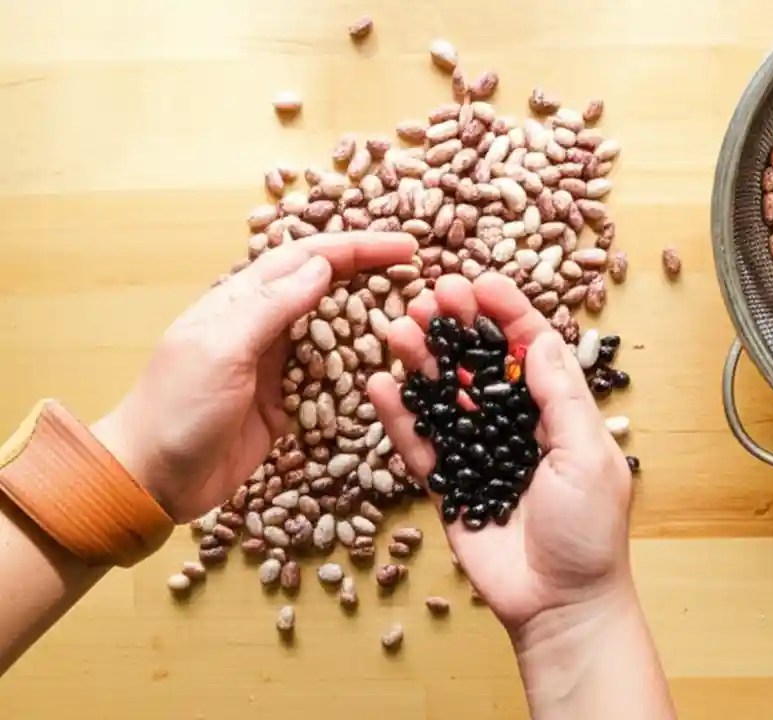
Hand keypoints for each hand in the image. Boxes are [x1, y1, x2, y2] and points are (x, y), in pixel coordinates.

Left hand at [92, 232, 415, 521]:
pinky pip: (334, 375)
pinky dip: (362, 367)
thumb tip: (323, 264)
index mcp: (242, 301)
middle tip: (426, 276)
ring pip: (336, 329)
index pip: (308, 258)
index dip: (359, 247)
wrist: (151, 479)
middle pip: (329, 286)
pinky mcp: (288, 400)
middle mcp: (264, 324)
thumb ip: (272, 306)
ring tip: (420, 317)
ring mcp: (278, 363)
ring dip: (374, 320)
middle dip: (375, 275)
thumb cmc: (177, 408)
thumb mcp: (221, 350)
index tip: (407, 245)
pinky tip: (392, 365)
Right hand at [367, 273, 634, 633]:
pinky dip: (399, 415)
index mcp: (557, 412)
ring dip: (422, 359)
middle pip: (480, 362)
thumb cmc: (589, 533)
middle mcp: (516, 425)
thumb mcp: (587, 454)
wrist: (560, 603)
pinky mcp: (448, 487)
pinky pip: (418, 445)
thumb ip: (560, 396)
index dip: (505, 312)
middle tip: (428, 294)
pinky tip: (379, 383)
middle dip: (455, 325)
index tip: (479, 282)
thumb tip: (539, 339)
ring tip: (398, 326)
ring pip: (444, 395)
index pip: (529, 348)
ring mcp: (479, 454)